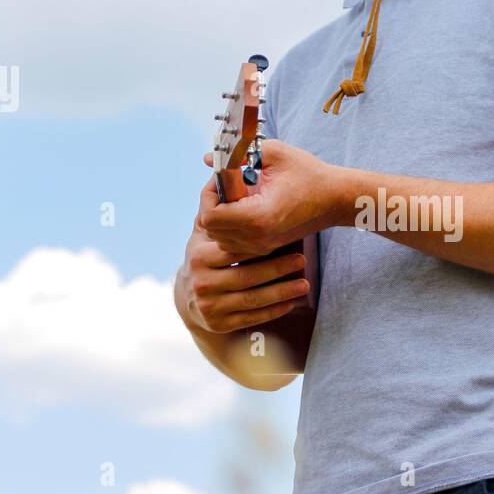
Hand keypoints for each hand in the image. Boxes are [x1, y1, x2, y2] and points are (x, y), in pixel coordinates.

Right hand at [174, 206, 310, 335]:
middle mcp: (201, 283)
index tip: (284, 236)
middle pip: (248, 276)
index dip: (260, 244)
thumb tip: (224, 168)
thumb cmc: (205, 254)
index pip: (234, 250)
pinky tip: (292, 302)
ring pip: (253, 299)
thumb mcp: (204, 232)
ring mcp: (209, 306)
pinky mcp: (219, 325)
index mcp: (199, 256)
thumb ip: (215, 206)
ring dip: (282, 292)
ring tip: (305, 283)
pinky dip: (274, 310)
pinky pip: (253, 317)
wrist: (188, 295)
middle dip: (278, 269)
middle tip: (302, 260)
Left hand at [198, 138, 346, 254]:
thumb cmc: (310, 175)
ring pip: (220, 238)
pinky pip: (234, 242)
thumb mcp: (275, 154)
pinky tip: (246, 207)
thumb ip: (239, 154)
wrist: (336, 199)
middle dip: (213, 204)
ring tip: (238, 196)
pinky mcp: (266, 247)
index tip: (223, 178)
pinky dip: (232, 226)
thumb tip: (209, 158)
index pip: (209, 216)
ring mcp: (262, 246)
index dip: (209, 194)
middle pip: (210, 228)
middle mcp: (258, 238)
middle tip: (229, 185)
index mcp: (258, 217)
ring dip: (221, 216)